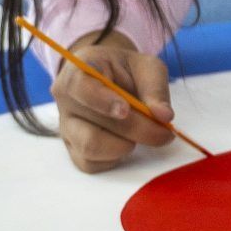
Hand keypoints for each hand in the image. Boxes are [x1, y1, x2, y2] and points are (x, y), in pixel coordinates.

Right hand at [51, 30, 174, 173]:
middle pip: (94, 128)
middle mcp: (66, 102)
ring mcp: (67, 128)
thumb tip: (164, 116)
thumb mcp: (147, 66)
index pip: (81, 89)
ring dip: (125, 146)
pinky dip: (116, 158)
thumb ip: (155, 88)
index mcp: (79, 72)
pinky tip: (127, 142)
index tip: (126, 110)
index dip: (103, 102)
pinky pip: (91, 164)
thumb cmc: (126, 69)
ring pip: (90, 149)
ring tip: (143, 134)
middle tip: (165, 131)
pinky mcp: (73, 148)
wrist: (109, 76)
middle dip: (136, 131)